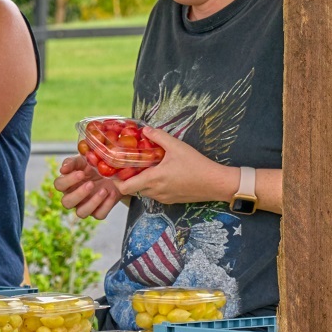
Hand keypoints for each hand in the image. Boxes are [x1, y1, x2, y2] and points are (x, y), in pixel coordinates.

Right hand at [55, 153, 120, 219]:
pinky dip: (106, 205)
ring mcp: (85, 206)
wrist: (113, 172)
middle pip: (67, 203)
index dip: (68, 181)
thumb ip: (72, 162)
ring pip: (81, 213)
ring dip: (93, 202)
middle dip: (79, 194)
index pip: (59, 185)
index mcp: (67, 184)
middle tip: (91, 184)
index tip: (81, 173)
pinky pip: (99, 215)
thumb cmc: (94, 166)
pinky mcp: (98, 212)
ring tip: (104, 190)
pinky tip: (112, 193)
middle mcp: (73, 197)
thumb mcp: (84, 160)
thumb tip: (63, 169)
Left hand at [115, 127, 235, 206]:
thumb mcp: (177, 146)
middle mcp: (156, 192)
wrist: (215, 183)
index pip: (125, 187)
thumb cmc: (196, 165)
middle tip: (129, 167)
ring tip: (145, 168)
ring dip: (141, 183)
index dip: (116, 181)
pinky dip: (153, 186)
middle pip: (133, 190)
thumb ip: (159, 136)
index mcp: (154, 179)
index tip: (115, 170)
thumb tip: (146, 130)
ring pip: (144, 192)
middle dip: (128, 180)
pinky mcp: (171, 201)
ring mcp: (163, 198)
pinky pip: (155, 195)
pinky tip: (161, 174)